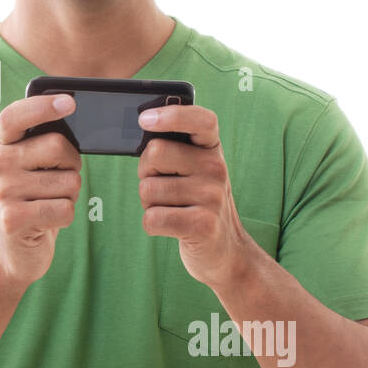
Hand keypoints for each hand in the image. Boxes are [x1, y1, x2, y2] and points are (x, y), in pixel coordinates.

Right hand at [0, 93, 82, 292]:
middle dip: (72, 165)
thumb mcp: (32, 166)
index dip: (42, 106)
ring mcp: (2, 191)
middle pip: (58, 147)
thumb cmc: (32, 199)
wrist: (12, 250)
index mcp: (2, 145)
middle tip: (58, 181)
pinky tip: (47, 221)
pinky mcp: (12, 219)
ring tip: (48, 203)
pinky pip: (64, 209)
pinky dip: (66, 217)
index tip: (69, 102)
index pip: (14, 116)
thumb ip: (44, 141)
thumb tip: (73, 115)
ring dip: (70, 195)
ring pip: (68, 181)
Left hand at [137, 103, 259, 296]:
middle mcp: (216, 168)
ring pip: (148, 189)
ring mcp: (212, 197)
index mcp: (212, 149)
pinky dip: (152, 225)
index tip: (144, 119)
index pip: (201, 120)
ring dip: (149, 203)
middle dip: (145, 172)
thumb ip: (174, 148)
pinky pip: (152, 218)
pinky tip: (171, 227)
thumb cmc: (197, 203)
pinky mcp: (202, 226)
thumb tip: (142, 128)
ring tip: (172, 209)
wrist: (225, 251)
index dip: (172, 115)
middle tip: (161, 185)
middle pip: (155, 153)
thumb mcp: (193, 170)